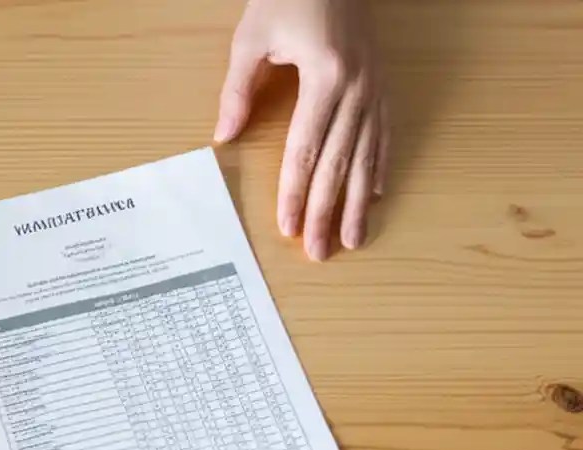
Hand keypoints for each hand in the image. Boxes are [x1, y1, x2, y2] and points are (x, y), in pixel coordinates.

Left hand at [214, 0, 387, 260]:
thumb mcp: (251, 37)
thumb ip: (237, 90)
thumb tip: (225, 135)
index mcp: (325, 76)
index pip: (306, 149)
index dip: (296, 192)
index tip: (288, 227)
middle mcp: (358, 88)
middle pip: (338, 163)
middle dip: (326, 211)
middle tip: (318, 251)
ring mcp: (375, 87)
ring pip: (367, 155)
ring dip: (357, 202)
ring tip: (353, 239)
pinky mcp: (382, 83)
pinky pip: (384, 134)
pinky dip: (380, 167)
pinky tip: (373, 196)